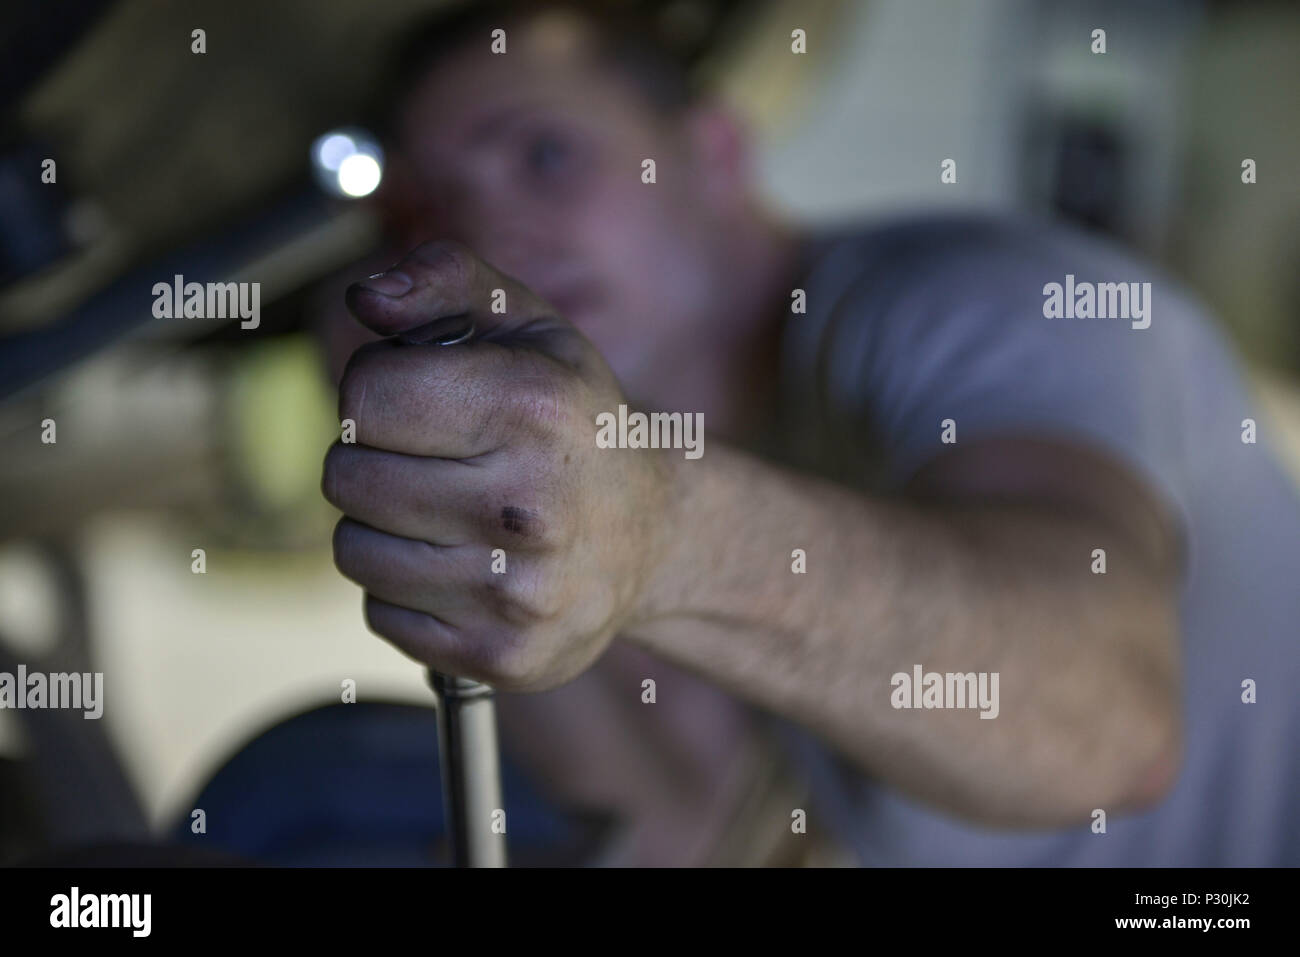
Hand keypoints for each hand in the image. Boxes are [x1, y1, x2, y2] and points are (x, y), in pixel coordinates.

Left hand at [324, 240, 676, 690]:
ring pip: (354, 552)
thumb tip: (361, 299)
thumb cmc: (574, 421)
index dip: (376, 390)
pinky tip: (461, 564)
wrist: (653, 535)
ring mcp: (515, 592)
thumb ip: (443, 279)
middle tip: (433, 459)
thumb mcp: (528, 327)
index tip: (420, 399)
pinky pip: (382, 613)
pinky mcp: (501, 655)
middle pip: (346, 477)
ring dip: (383, 527)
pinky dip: (405, 588)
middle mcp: (527, 505)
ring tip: (447, 512)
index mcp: (532, 409)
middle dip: (373, 459)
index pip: (363, 397)